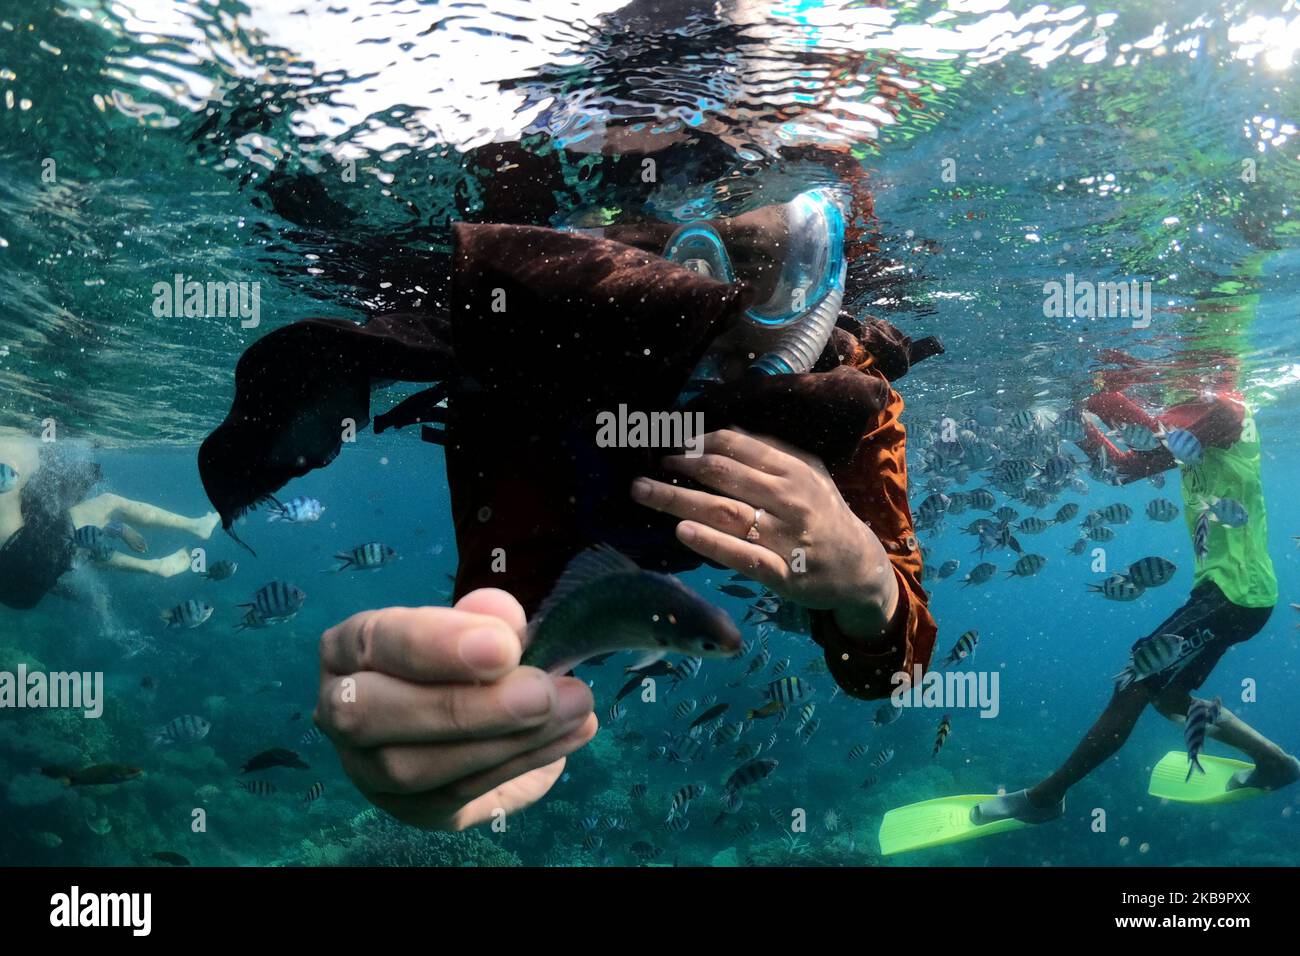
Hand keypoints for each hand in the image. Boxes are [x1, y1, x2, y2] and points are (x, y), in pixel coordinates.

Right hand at [314, 588, 596, 829]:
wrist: (478, 708)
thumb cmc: (466, 653)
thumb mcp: (478, 623)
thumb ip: (487, 617)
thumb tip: (504, 620)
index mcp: (348, 649)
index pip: (374, 642)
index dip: (435, 644)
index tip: (504, 645)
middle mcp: (341, 712)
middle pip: (372, 715)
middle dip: (464, 706)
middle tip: (542, 692)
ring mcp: (369, 769)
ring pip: (416, 767)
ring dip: (506, 740)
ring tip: (573, 707)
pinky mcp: (412, 808)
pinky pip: (462, 792)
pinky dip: (524, 760)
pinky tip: (571, 732)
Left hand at [630, 428, 898, 637]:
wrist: (858, 566)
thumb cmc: (823, 513)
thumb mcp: (808, 473)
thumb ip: (770, 451)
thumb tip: (723, 430)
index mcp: (792, 470)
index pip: (736, 447)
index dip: (698, 442)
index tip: (670, 443)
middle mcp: (788, 499)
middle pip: (723, 476)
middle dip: (679, 466)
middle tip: (646, 465)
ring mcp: (784, 537)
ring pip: (723, 513)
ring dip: (678, 500)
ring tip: (642, 491)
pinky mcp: (782, 574)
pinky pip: (742, 556)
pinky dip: (712, 544)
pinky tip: (683, 533)